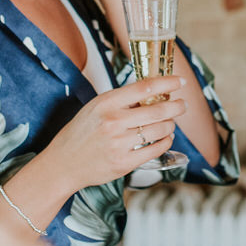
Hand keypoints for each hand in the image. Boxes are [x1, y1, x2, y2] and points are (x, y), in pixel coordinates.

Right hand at [35, 75, 187, 191]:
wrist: (63, 164)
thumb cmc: (81, 133)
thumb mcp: (95, 108)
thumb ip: (121, 100)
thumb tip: (153, 91)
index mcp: (106, 103)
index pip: (144, 87)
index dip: (167, 82)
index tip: (180, 81)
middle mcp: (113, 122)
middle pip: (158, 110)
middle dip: (177, 106)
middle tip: (182, 104)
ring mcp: (119, 144)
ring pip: (160, 130)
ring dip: (171, 125)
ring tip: (170, 122)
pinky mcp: (124, 163)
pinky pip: (156, 149)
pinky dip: (165, 141)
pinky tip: (165, 137)